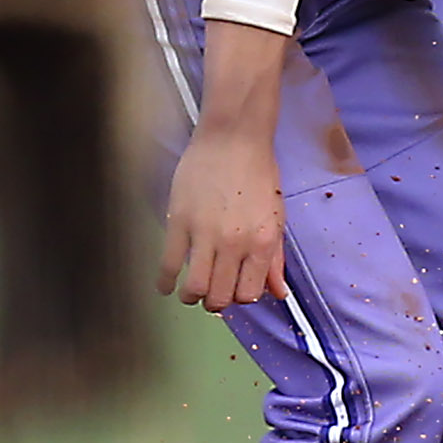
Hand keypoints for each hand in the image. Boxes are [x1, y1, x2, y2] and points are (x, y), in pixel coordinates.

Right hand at [158, 125, 285, 310]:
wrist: (233, 139)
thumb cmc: (259, 175)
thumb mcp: (276, 218)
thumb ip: (275, 259)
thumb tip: (279, 294)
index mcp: (262, 243)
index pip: (248, 293)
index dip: (240, 297)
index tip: (234, 290)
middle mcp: (235, 244)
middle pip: (219, 296)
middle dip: (214, 302)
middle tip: (210, 295)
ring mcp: (205, 234)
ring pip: (194, 288)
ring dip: (191, 297)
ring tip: (190, 292)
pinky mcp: (178, 222)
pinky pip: (168, 264)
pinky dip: (164, 282)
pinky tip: (164, 285)